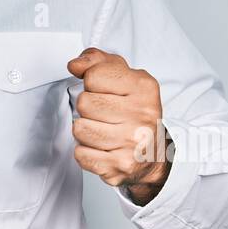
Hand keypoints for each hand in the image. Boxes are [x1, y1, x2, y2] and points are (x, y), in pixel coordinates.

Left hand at [67, 48, 171, 203]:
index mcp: (143, 88)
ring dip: (85, 130)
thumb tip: (75, 64)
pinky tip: (103, 148)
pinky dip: (86, 151)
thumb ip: (96, 61)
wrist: (152, 154)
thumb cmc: (134, 111)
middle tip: (105, 114)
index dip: (92, 82)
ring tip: (103, 130)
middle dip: (88, 107)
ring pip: (79, 129)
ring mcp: (132, 143)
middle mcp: (141, 115)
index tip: (105, 90)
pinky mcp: (120, 166)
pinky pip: (81, 154)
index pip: (94, 75)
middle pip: (84, 103)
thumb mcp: (123, 77)